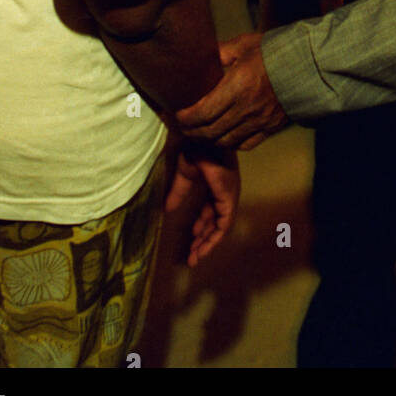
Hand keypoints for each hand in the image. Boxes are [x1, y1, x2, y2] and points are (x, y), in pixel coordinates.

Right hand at [164, 142, 239, 266]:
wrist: (203, 138)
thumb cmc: (195, 148)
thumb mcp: (185, 173)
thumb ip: (178, 192)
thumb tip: (167, 210)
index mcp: (216, 185)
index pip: (210, 212)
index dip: (200, 227)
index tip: (189, 241)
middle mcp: (225, 193)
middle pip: (215, 222)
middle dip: (202, 240)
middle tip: (191, 256)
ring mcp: (229, 195)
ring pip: (220, 227)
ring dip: (208, 243)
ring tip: (194, 257)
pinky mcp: (229, 198)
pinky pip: (224, 224)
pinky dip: (214, 237)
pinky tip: (202, 247)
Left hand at [175, 33, 287, 149]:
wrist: (308, 65)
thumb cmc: (274, 52)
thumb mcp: (244, 45)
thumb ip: (221, 51)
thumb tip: (202, 53)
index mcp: (237, 86)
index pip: (203, 112)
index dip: (186, 118)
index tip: (178, 115)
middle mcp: (246, 108)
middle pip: (210, 131)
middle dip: (192, 131)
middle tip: (183, 126)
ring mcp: (259, 121)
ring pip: (226, 141)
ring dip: (208, 140)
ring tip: (199, 134)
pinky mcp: (270, 128)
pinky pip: (245, 144)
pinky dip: (230, 144)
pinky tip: (223, 138)